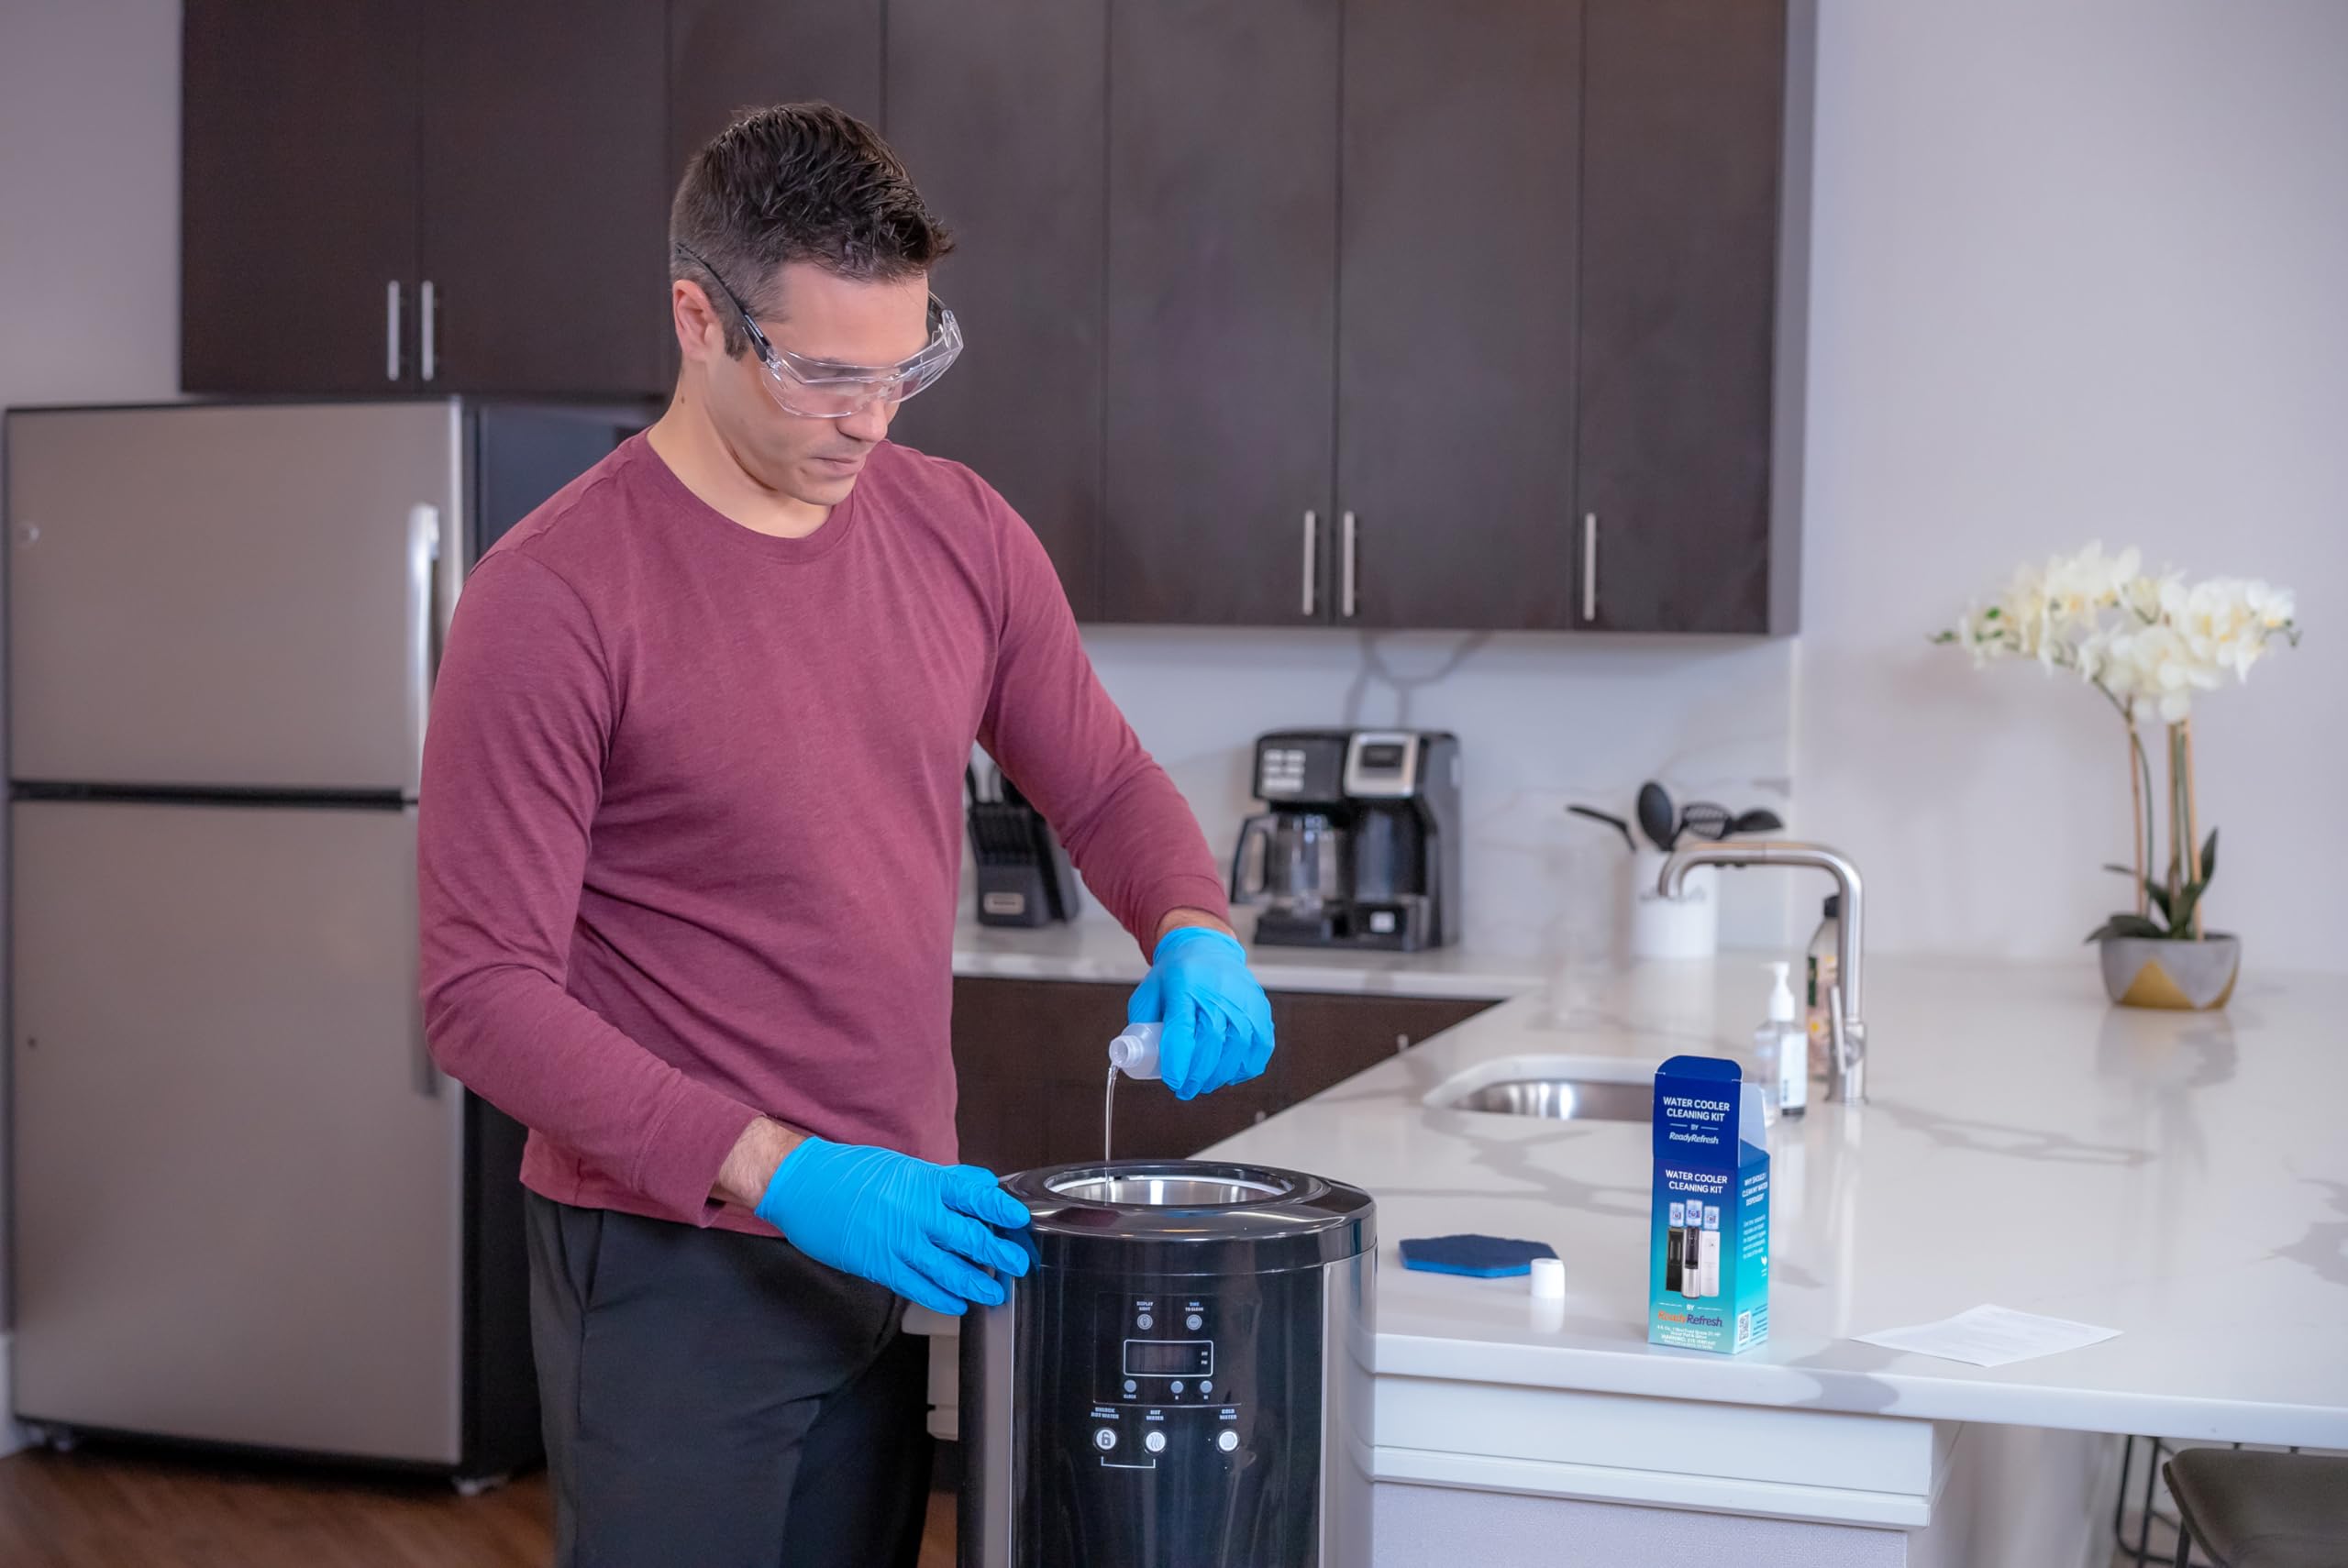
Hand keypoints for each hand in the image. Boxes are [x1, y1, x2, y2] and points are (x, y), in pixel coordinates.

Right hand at [755, 1140, 1030, 1315]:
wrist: (807, 1187)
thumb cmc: (854, 1173)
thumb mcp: (904, 1167)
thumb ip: (945, 1181)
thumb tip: (982, 1186)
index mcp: (925, 1183)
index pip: (975, 1196)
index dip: (1001, 1210)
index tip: (1020, 1219)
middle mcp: (917, 1214)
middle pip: (969, 1238)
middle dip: (998, 1254)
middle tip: (1018, 1264)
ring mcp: (899, 1243)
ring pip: (948, 1269)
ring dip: (975, 1283)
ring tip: (994, 1292)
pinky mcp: (881, 1266)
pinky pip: (918, 1287)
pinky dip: (941, 1298)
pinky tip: (957, 1304)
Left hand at [1126, 925, 1274, 1099]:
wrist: (1206, 947)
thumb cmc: (1177, 973)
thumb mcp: (1149, 991)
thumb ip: (1141, 1022)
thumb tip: (1136, 1057)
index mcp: (1184, 986)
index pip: (1182, 1030)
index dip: (1178, 1061)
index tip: (1173, 1080)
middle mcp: (1217, 992)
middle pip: (1212, 1043)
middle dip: (1197, 1075)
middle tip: (1186, 1089)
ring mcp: (1243, 1000)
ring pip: (1238, 1048)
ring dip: (1220, 1075)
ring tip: (1206, 1083)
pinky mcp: (1260, 1009)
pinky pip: (1260, 1046)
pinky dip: (1246, 1067)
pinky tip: (1231, 1073)